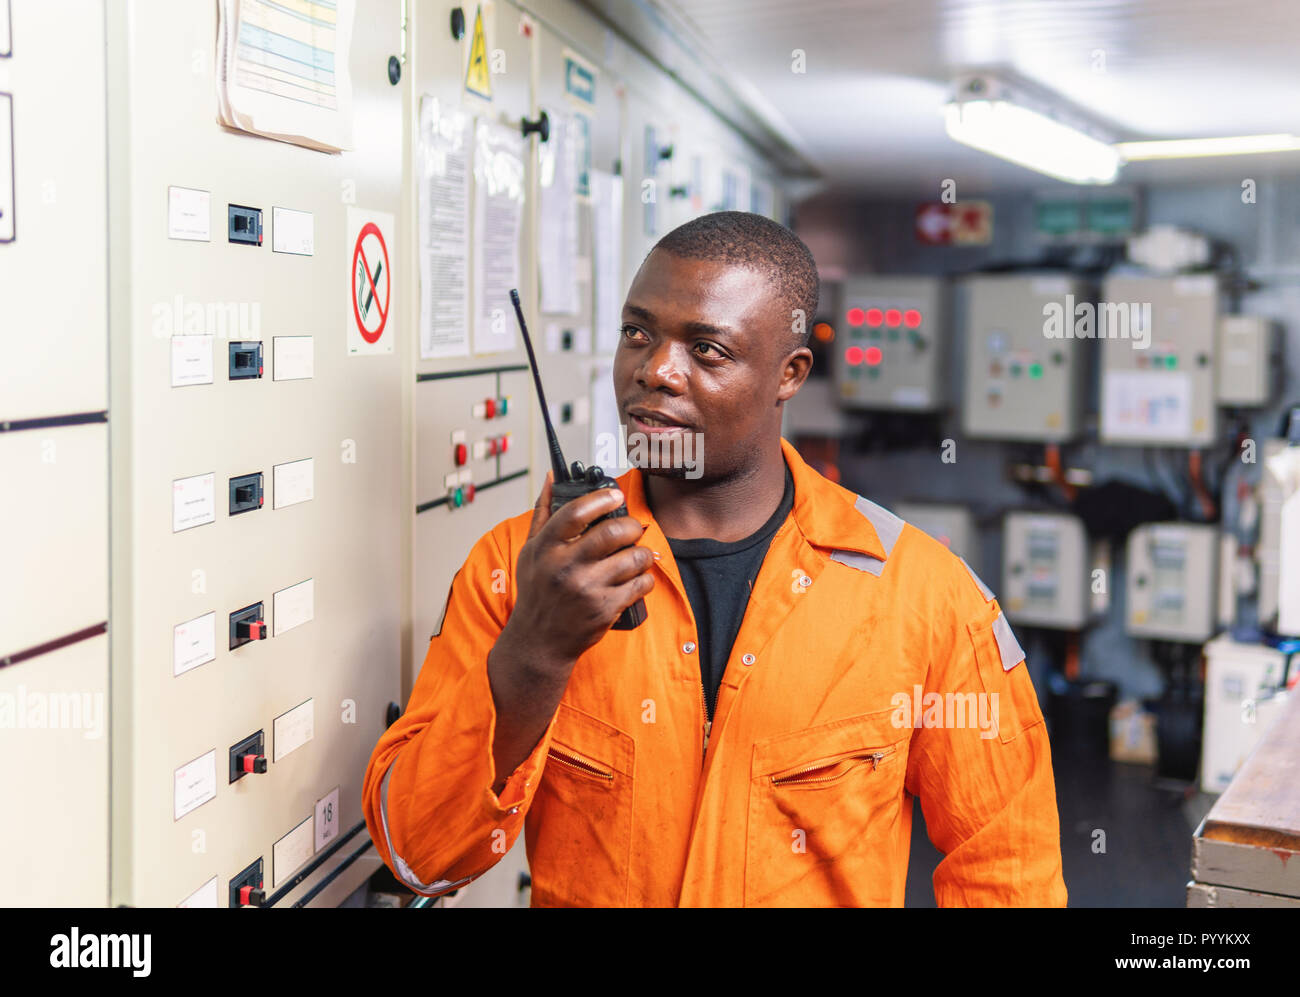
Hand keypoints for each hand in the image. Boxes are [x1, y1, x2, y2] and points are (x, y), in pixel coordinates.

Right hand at [500, 471, 653, 672]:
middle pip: (613, 533)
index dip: (602, 499)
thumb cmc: (536, 591)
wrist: (539, 640)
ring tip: (638, 554)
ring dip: (643, 553)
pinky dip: (645, 579)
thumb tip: (553, 478)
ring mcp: (586, 589)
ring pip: (633, 558)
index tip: (616, 496)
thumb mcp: (531, 551)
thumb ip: (543, 512)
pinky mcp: (604, 609)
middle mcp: (565, 567)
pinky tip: (637, 578)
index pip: (576, 512)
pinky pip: (640, 585)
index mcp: (546, 547)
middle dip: (632, 526)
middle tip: (633, 529)